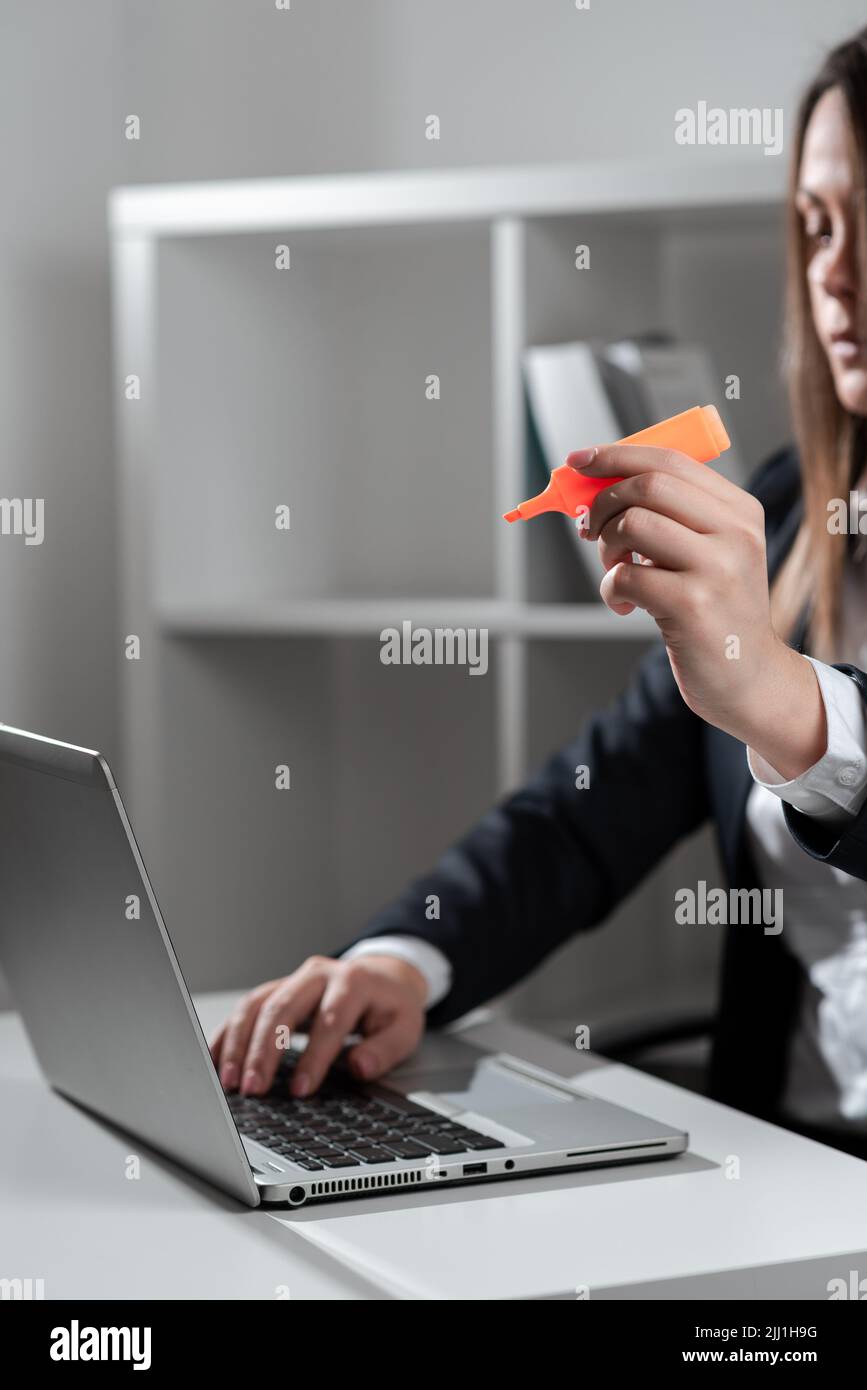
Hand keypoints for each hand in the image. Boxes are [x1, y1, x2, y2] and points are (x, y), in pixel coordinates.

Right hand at [209, 955, 426, 1098]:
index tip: (300, 1090)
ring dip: (238, 1044)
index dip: (314, 1057)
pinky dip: (227, 1034)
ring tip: (229, 1082)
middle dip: (263, 1051)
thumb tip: (359, 1067)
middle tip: (253, 1089)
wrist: (382, 977)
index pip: (329, 1021)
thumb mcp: (405, 1028)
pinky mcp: (276, 989)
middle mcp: (318, 975)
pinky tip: (215, 1060)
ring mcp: (293, 979)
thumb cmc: (390, 1007)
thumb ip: (384, 1050)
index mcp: (353, 982)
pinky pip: (246, 1008)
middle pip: (282, 1008)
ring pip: (256, 1005)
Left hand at [568, 443, 825, 779]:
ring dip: (606, 546)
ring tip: (615, 569)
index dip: (616, 455)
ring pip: (634, 524)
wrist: (748, 676)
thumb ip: (669, 517)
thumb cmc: (716, 612)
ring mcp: (717, 570)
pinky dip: (610, 588)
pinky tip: (622, 605)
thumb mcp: (709, 554)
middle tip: (592, 529)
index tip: (579, 460)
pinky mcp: (693, 607)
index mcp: (740, 511)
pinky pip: (626, 577)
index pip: (671, 460)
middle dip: (604, 503)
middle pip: (648, 486)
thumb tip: (596, 487)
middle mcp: (735, 534)